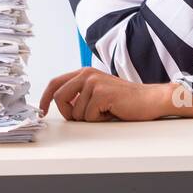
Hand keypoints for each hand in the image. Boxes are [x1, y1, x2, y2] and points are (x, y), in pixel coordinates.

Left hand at [39, 69, 192, 121]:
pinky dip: (100, 119)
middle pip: (59, 98)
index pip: (56, 83)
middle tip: (86, 117)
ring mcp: (94, 82)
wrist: (149, 100)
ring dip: (90, 118)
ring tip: (106, 111)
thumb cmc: (125, 100)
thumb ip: (79, 95)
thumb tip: (62, 107)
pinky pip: (89, 116)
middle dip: (69, 113)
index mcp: (84, 73)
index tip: (43, 110)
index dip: (45, 98)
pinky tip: (112, 112)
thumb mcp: (98, 93)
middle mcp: (87, 74)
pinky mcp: (101, 93)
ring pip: (76, 112)